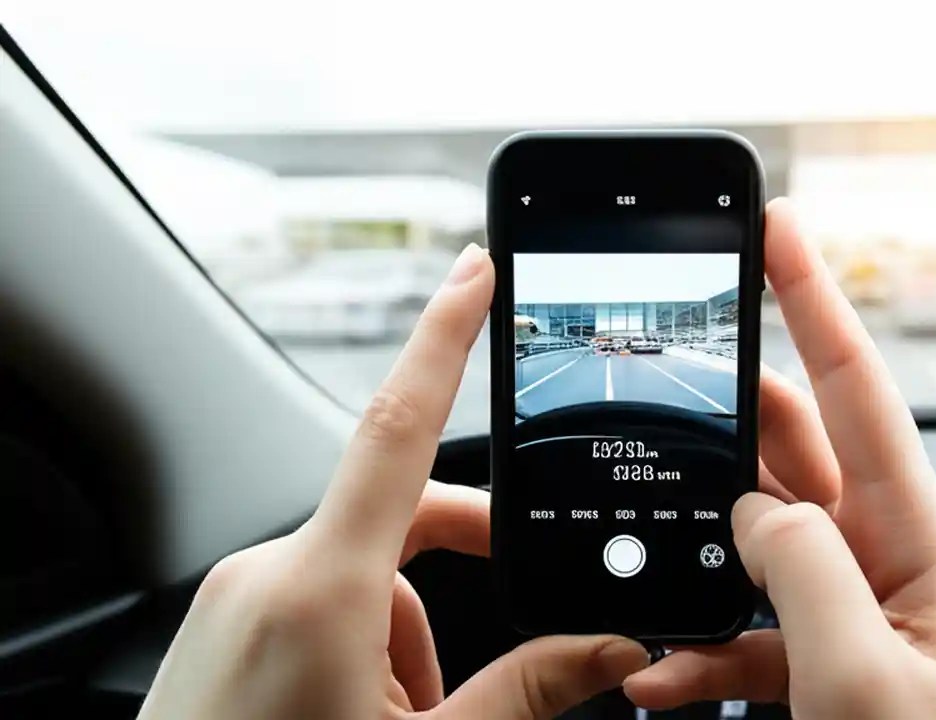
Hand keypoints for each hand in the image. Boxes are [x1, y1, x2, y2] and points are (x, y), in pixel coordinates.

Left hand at [139, 244, 647, 719]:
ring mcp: (236, 596)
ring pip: (360, 579)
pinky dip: (356, 648)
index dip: (443, 336)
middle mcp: (268, 572)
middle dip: (457, 585)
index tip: (476, 269)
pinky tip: (354, 718)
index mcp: (321, 590)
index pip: (398, 428)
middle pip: (400, 527)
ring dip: (404, 644)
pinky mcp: (221, 622)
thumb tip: (612, 648)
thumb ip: (528, 692)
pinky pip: (313, 601)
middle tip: (474, 679)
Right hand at [623, 200, 935, 718]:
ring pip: (755, 530)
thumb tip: (754, 508)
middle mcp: (883, 553)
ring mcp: (844, 600)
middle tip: (671, 380)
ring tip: (648, 549)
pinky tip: (658, 671)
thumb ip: (803, 573)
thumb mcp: (860, 680)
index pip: (859, 389)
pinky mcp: (813, 650)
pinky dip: (694, 640)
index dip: (815, 300)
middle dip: (730, 413)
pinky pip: (742, 622)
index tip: (778, 228)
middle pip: (795, 445)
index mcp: (916, 538)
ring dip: (696, 539)